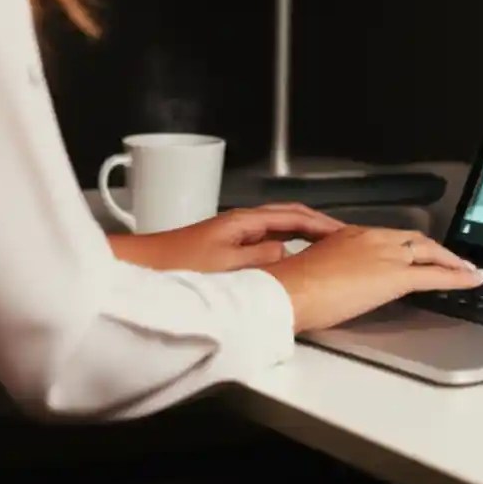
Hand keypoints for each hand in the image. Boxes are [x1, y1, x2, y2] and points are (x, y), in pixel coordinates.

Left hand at [108, 203, 343, 273]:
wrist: (138, 268)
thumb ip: (263, 257)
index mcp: (244, 222)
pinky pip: (262, 243)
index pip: (293, 215)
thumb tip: (288, 251)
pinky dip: (282, 247)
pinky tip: (286, 262)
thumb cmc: (177, 266)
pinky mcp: (221, 250)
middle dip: (315, 226)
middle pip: (286, 218)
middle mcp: (239, 224)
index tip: (344, 233)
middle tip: (341, 240)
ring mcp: (230, 235)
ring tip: (322, 250)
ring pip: (275, 230)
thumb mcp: (228, 266)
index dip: (321, 224)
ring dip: (299, 237)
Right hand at [264, 226, 482, 332]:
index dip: (412, 246)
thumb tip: (342, 282)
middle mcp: (374, 239)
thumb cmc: (293, 287)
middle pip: (416, 240)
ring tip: (467, 270)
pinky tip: (472, 279)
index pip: (392, 238)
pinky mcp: (395, 277)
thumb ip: (336, 269)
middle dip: (438, 251)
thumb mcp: (316, 268)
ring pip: (429, 253)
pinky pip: (435, 275)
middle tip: (454, 260)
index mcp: (352, 234)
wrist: (289, 291)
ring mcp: (386, 255)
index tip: (420, 252)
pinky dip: (458, 276)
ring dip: (452, 262)